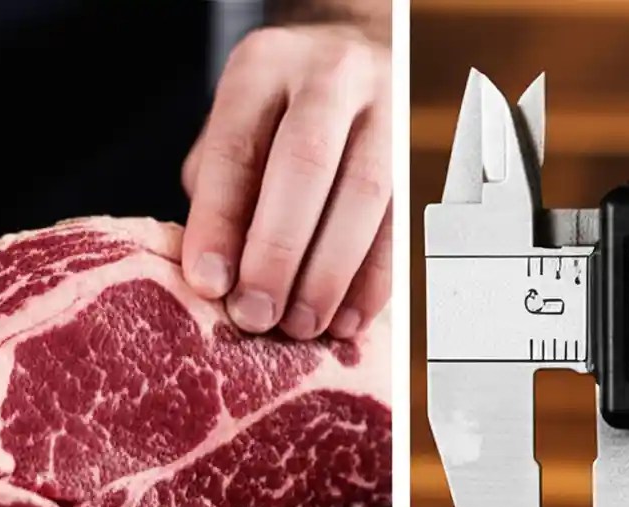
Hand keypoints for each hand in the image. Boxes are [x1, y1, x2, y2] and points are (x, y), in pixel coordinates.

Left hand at [180, 24, 390, 339]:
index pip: (238, 147)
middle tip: (258, 314)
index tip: (210, 284)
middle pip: (307, 164)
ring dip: (331, 274)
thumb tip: (218, 277)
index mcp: (264, 67)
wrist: (355, 59)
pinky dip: (374, 280)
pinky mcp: (419, 153)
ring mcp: (386, 109)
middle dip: (279, 252)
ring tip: (303, 325)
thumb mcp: (234, 131)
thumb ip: (221, 192)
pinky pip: (401, 221)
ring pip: (365, 195)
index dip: (220, 222)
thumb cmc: (278, 113)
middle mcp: (330, 78)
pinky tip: (347, 317)